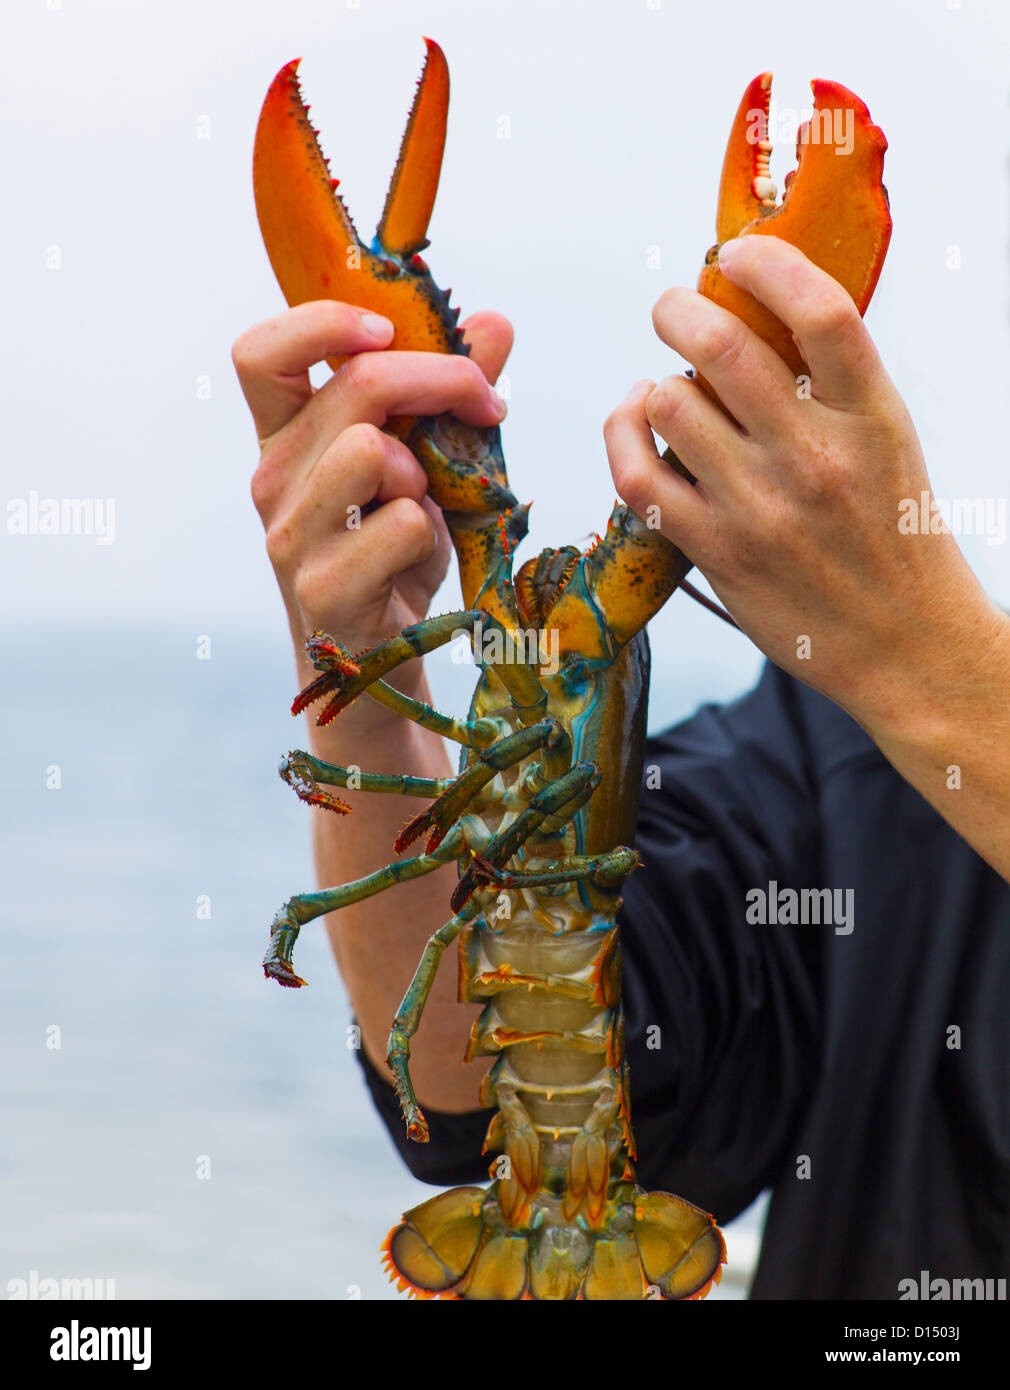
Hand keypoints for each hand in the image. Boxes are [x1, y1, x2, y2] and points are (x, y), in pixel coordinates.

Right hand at [232, 301, 511, 702]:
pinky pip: (402, 525)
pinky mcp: (324, 590)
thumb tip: (494, 323)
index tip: (387, 333)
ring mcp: (291, 538)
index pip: (260, 354)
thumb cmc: (396, 557)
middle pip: (356, 386)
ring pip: (371, 452)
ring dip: (425, 472)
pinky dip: (432, 534)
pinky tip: (420, 558)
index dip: (323, 324)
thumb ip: (449, 397)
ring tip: (426, 505)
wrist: (379, 665)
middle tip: (489, 408)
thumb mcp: (425, 467)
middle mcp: (274, 481)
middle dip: (444, 381)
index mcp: (286, 440)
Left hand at [604, 236, 998, 728]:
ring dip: (655, 384)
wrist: (907, 645)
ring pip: (669, 404)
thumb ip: (831, 386)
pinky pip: (639, 476)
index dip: (767, 263)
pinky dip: (623, 435)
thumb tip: (757, 318)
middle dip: (679, 309)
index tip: (736, 254)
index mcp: (870, 416)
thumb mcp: (888, 443)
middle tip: (673, 307)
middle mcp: (814, 455)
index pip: (819, 311)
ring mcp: (760, 507)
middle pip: (722, 347)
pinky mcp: (717, 552)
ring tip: (663, 390)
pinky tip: (634, 423)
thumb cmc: (895, 537)